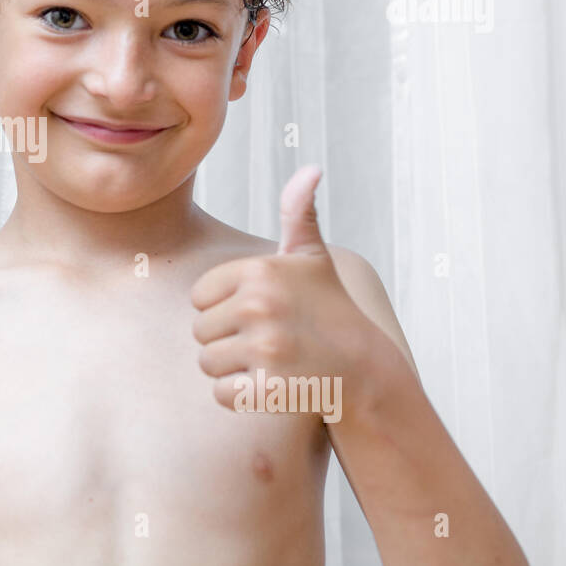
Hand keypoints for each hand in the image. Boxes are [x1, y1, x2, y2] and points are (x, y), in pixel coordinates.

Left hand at [190, 164, 391, 423]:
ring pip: (208, 363)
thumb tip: (310, 169)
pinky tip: (273, 385)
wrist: (366, 372)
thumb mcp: (314, 259)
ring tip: (271, 361)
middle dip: (228, 340)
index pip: (200, 296)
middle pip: (200, 331)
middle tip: (270, 340)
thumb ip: (300, 213)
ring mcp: (264, 348)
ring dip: (233, 368)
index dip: (225, 307)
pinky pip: (222, 394)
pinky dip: (241, 397)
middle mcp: (259, 305)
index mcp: (259, 271)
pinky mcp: (267, 389)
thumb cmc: (330, 311)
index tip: (261, 312)